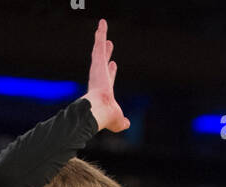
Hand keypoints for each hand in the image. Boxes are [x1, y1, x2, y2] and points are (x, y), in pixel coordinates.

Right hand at [83, 18, 129, 132]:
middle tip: (108, 44)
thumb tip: (127, 124)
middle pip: (102, 62)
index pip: (108, 78)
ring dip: (101, 38)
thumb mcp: (117, 121)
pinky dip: (101, 33)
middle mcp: (99, 78)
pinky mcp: (98, 62)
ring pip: (99, 50)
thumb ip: (121, 123)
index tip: (114, 64)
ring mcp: (98, 69)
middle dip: (105, 53)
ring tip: (102, 27)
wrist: (99, 110)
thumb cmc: (107, 117)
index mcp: (104, 91)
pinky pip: (99, 43)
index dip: (111, 72)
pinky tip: (103, 23)